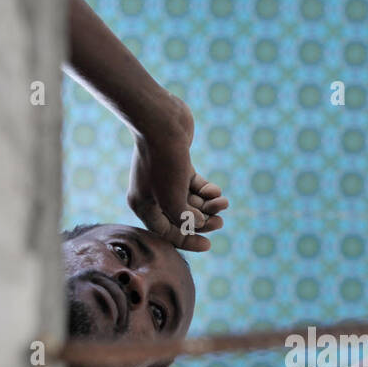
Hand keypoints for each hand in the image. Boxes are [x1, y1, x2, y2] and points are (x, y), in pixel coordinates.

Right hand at [127, 95, 228, 251]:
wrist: (161, 121)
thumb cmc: (163, 161)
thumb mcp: (172, 198)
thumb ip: (185, 218)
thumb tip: (199, 223)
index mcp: (144, 206)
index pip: (166, 232)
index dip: (188, 241)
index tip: (209, 246)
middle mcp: (153, 195)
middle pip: (181, 217)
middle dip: (202, 221)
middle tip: (220, 223)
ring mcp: (166, 179)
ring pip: (191, 201)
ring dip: (208, 204)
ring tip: (223, 203)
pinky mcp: (179, 166)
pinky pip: (195, 185)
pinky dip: (206, 190)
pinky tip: (215, 190)